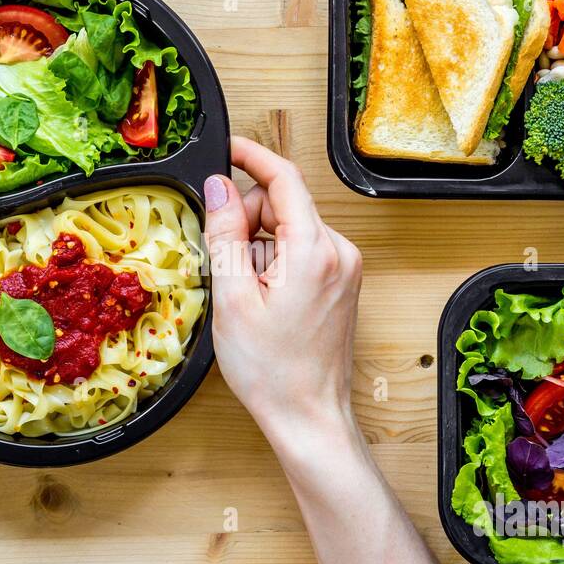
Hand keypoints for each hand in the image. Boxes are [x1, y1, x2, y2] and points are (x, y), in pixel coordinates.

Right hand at [203, 136, 362, 447]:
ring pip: (290, 229)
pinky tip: (265, 300)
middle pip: (285, 204)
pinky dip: (276, 263)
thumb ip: (225, 233)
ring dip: (260, 249)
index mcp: (315, 250)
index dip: (251, 156)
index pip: (285, 177)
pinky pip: (302, 251)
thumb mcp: (233, 297)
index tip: (226, 147)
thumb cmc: (272, 371)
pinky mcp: (343, 282)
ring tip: (249, 297)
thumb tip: (218, 185)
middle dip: (249, 222)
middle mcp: (340, 251)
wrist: (309, 417)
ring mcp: (345, 268)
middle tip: (230, 269)